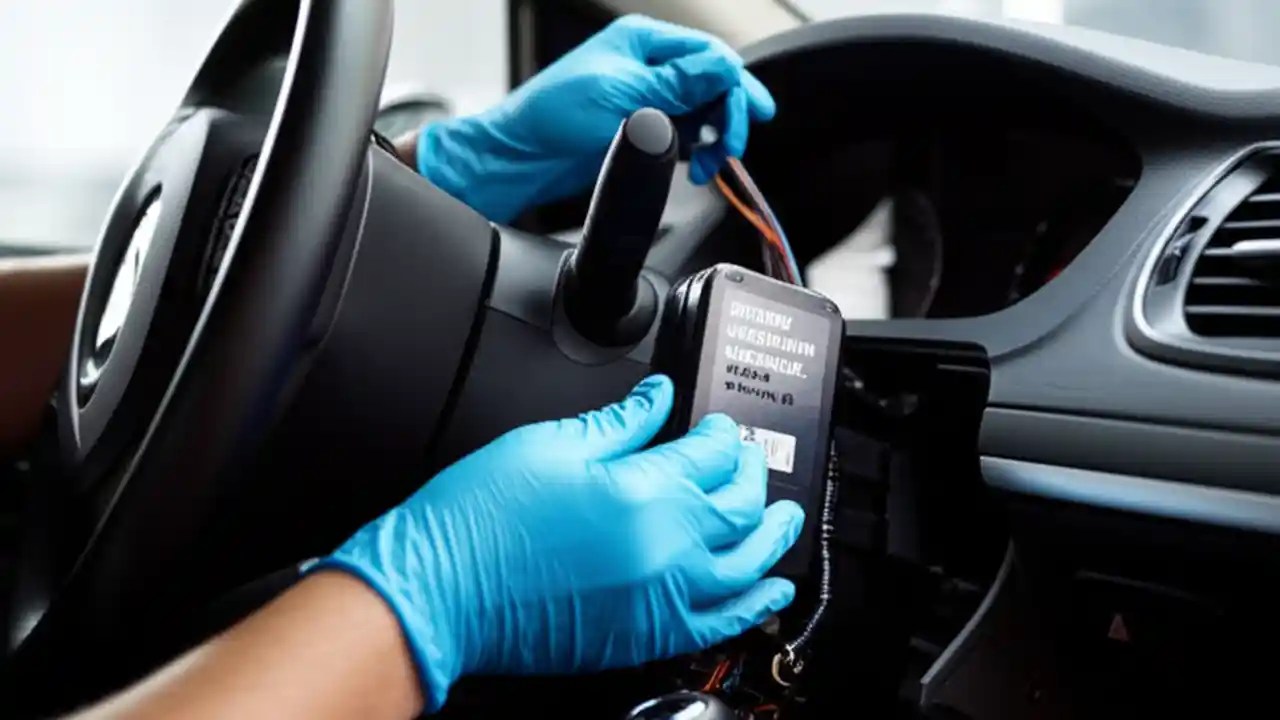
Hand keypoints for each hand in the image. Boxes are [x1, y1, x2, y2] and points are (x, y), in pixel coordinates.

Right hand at [314, 376, 803, 711]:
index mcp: (641, 491)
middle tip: (748, 455)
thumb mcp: (548, 444)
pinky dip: (753, 606)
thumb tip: (657, 397)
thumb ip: (619, 422)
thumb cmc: (479, 521)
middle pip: (740, 506)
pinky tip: (768, 592)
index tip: (717, 423)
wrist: (439, 592)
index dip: (721, 431)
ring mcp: (659, 598)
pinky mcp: (645, 635)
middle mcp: (664, 549)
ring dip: (772, 536)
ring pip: (747, 566)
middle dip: (752, 472)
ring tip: (783, 517)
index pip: (711, 453)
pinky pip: (721, 623)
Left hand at [416, 15, 775, 221]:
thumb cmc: (552, 117)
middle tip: (733, 144)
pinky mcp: (643, 130)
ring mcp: (647, 98)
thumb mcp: (621, 95)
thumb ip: (676, 84)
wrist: (521, 157)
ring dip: (713, 137)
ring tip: (710, 163)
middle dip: (728, 114)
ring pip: (703, 112)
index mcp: (643, 42)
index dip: (735, 83)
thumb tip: (724, 68)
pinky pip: (686, 136)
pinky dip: (697, 152)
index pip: (708, 54)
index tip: (751, 113)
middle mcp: (649, 66)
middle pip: (712, 83)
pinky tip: (696, 167)